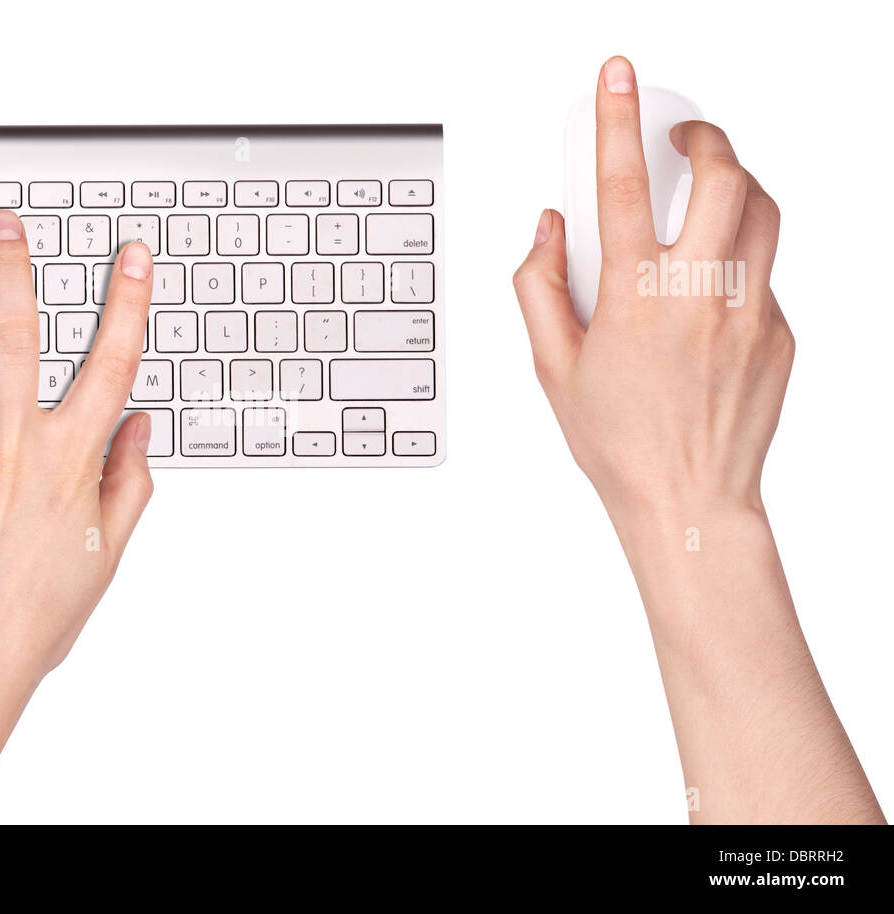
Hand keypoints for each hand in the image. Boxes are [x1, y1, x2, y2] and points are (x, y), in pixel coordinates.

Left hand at [0, 211, 154, 822]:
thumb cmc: (38, 613)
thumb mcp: (106, 550)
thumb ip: (128, 482)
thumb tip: (141, 429)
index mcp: (68, 457)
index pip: (111, 361)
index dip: (127, 300)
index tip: (130, 256)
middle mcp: (9, 442)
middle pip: (12, 334)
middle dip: (9, 268)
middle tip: (2, 225)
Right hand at [512, 57, 881, 823]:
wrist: (690, 503)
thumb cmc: (622, 447)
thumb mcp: (553, 369)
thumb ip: (539, 288)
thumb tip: (546, 232)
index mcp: (635, 300)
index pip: (623, 185)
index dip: (615, 122)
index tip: (618, 79)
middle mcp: (700, 296)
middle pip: (722, 178)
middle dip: (704, 138)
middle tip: (682, 134)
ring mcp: (750, 312)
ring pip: (762, 210)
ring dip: (736, 181)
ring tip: (708, 186)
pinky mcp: (780, 332)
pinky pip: (767, 268)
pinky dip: (741, 251)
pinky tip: (711, 280)